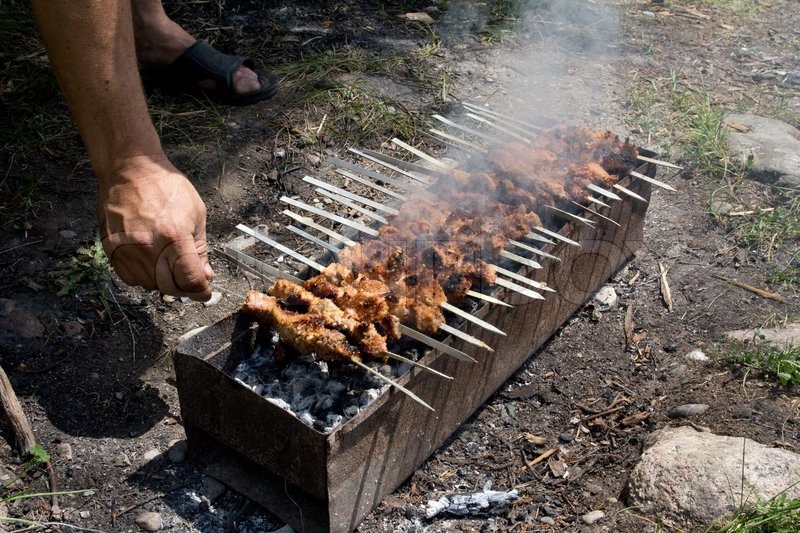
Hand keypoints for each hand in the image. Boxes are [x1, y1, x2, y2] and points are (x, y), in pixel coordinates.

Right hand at [98, 155, 213, 300]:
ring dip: (164, 283)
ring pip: (150, 286)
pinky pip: (130, 278)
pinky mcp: (112, 250)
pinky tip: (151, 262)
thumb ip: (200, 249)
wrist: (130, 169)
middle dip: (184, 290)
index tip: (205, 293)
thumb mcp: (196, 214)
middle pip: (170, 289)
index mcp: (174, 238)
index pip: (190, 281)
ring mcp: (127, 251)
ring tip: (169, 266)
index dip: (201, 292)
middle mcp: (149, 248)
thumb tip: (205, 277)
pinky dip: (144, 277)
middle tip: (189, 281)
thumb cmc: (166, 187)